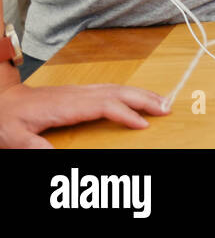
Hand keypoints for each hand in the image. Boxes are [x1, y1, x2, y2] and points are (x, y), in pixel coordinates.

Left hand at [0, 80, 168, 148]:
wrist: (3, 100)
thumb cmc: (9, 118)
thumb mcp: (14, 137)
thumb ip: (33, 147)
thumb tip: (53, 157)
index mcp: (66, 105)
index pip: (104, 105)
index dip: (126, 114)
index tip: (143, 125)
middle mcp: (77, 95)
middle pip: (118, 92)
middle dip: (145, 99)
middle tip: (167, 108)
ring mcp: (80, 91)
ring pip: (117, 88)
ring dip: (142, 94)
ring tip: (162, 101)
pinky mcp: (80, 93)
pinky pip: (111, 89)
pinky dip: (130, 92)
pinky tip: (139, 97)